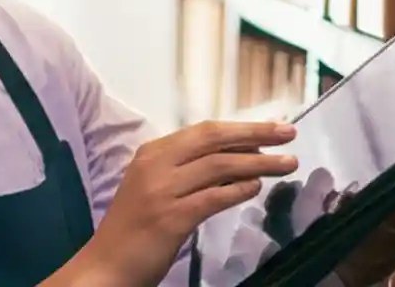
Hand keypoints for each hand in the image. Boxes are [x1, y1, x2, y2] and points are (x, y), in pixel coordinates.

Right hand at [52, 120, 298, 286]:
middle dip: (256, 134)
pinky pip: (213, 197)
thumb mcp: (156, 188)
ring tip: (287, 164)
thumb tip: (240, 158)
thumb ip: (189, 171)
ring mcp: (162, 190)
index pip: (205, 131)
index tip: (273, 128)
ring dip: (258, 164)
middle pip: (214, 139)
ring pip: (219, 166)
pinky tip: (256, 189)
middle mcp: (156, 164)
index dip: (242, 128)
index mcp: (152, 152)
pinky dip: (238, 191)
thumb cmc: (134, 229)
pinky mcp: (170, 218)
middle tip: (289, 134)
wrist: (105, 267)